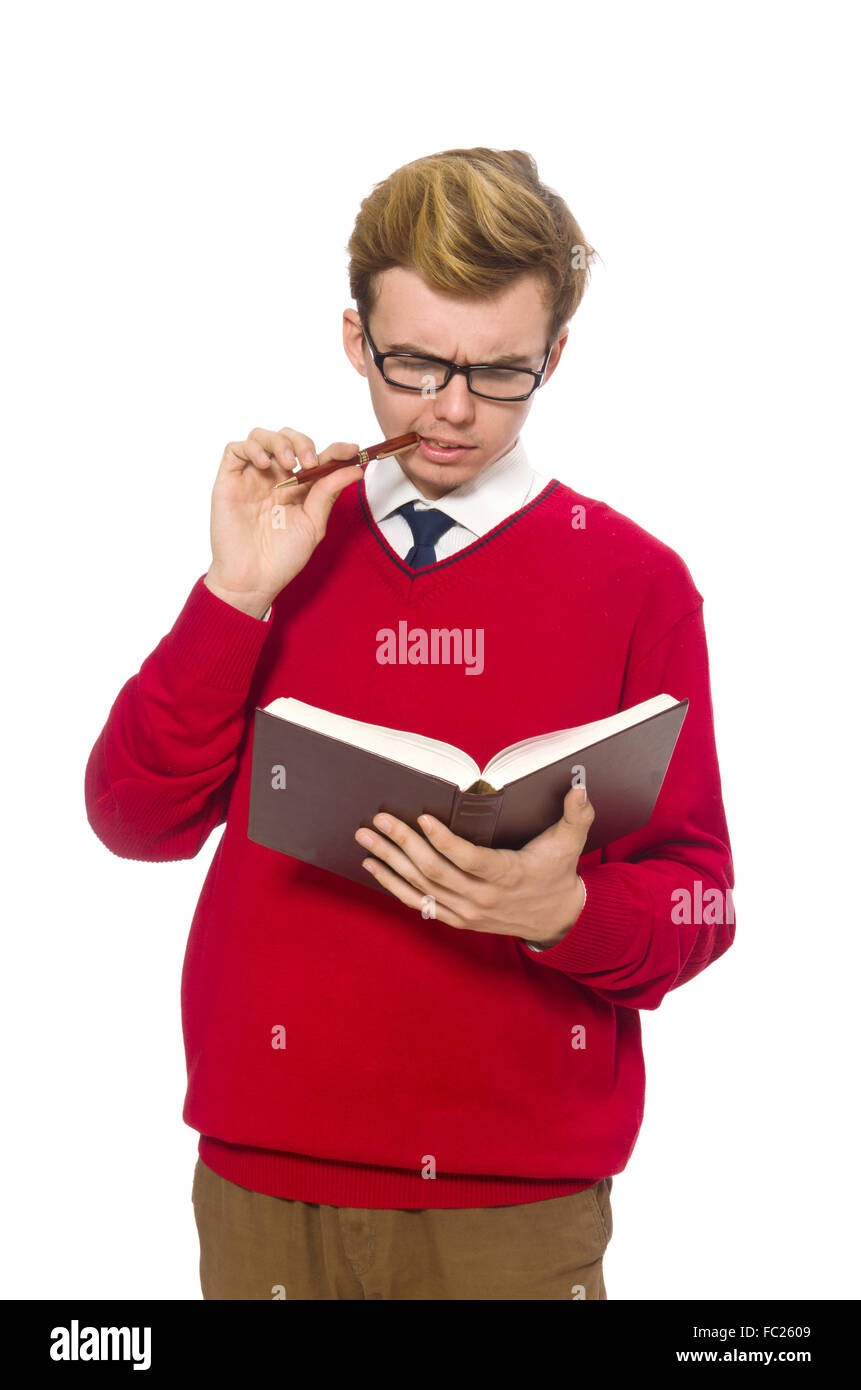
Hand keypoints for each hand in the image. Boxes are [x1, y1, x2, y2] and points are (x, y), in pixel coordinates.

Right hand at [204, 425, 363, 616]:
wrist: (254, 578)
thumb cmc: (282, 557)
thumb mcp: (313, 524)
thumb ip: (328, 493)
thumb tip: (354, 469)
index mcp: (298, 488)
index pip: (317, 457)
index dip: (335, 449)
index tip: (352, 450)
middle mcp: (275, 478)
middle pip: (288, 438)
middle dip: (302, 442)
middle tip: (310, 461)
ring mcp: (252, 477)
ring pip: (261, 436)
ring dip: (279, 441)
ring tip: (288, 463)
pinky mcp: (229, 480)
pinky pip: (235, 449)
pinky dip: (251, 448)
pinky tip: (263, 465)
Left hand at [354, 785, 594, 945]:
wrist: (557, 919)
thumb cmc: (558, 872)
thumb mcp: (571, 843)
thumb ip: (576, 814)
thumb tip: (579, 788)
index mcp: (508, 875)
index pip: (470, 860)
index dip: (445, 841)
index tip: (423, 819)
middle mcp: (482, 898)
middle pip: (435, 871)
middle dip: (403, 844)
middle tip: (379, 821)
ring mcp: (466, 911)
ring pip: (420, 887)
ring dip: (390, 862)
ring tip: (366, 839)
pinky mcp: (455, 919)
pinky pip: (418, 903)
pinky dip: (393, 885)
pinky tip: (374, 867)